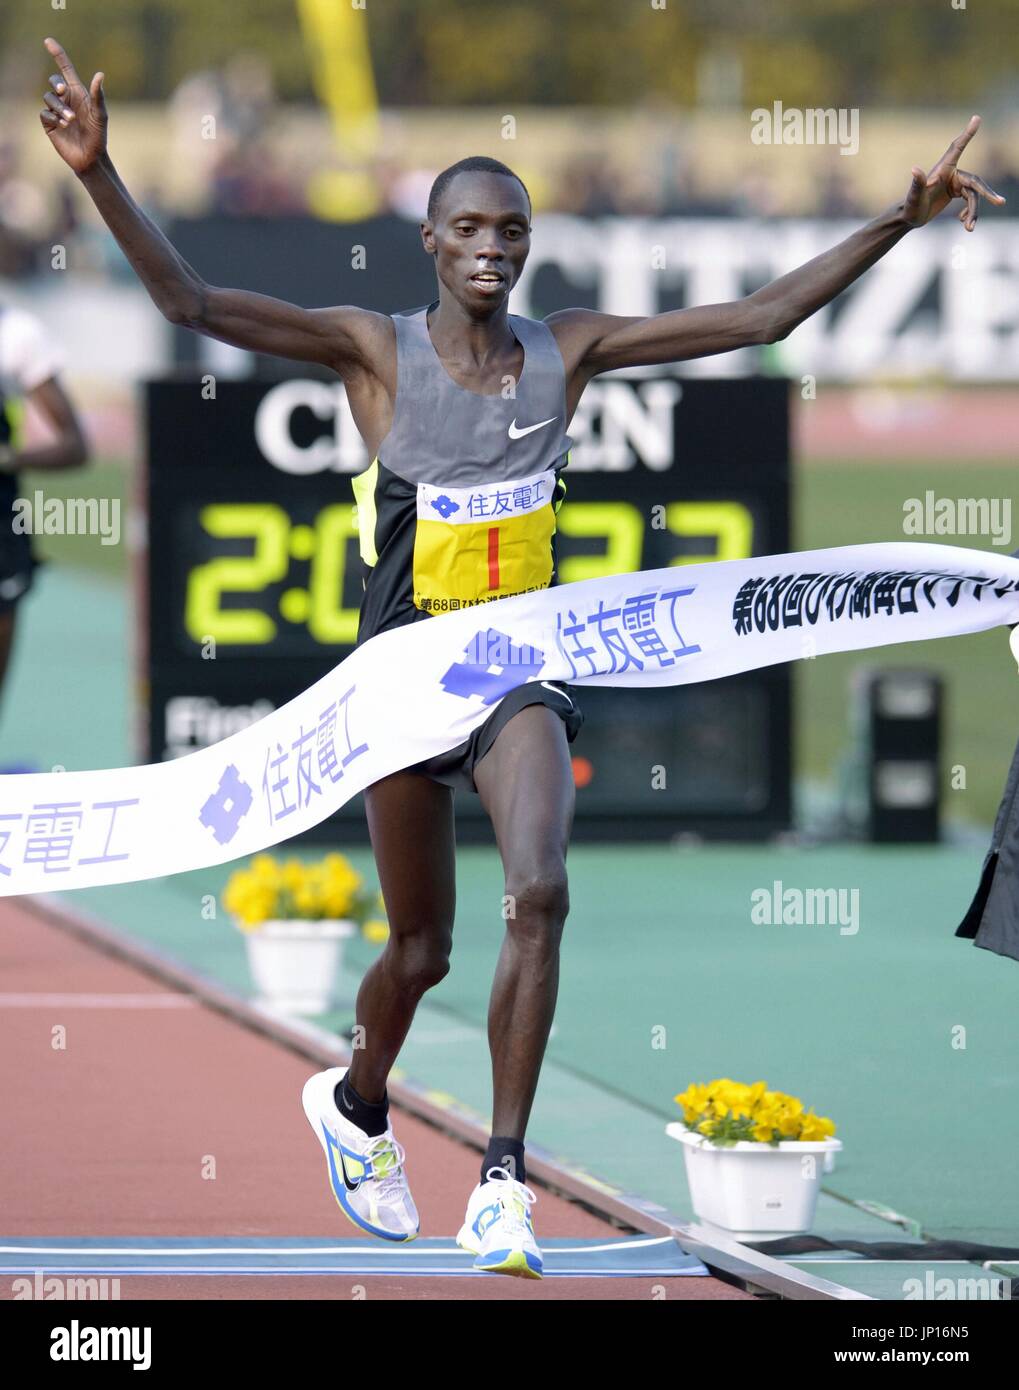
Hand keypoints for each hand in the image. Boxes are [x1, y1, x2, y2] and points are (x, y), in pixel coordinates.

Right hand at [39, 37, 107, 175]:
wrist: (91, 158)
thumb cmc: (98, 136)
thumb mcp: (100, 115)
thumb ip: (98, 96)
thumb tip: (100, 74)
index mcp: (78, 93)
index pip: (65, 69)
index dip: (57, 54)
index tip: (48, 41)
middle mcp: (66, 99)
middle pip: (54, 80)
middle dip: (56, 83)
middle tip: (63, 90)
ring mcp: (56, 111)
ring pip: (48, 98)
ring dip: (59, 107)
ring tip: (71, 120)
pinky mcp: (49, 123)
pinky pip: (44, 113)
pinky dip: (54, 118)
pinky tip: (63, 126)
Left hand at [902, 115, 1004, 230]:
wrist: (909, 218)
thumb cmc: (910, 207)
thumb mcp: (913, 198)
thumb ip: (917, 183)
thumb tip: (914, 169)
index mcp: (943, 168)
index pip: (957, 147)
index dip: (968, 133)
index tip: (977, 118)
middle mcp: (952, 173)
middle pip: (975, 183)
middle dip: (987, 194)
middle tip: (1000, 203)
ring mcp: (956, 182)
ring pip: (973, 197)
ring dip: (973, 213)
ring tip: (968, 229)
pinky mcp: (957, 192)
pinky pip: (970, 201)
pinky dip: (969, 213)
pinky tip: (962, 223)